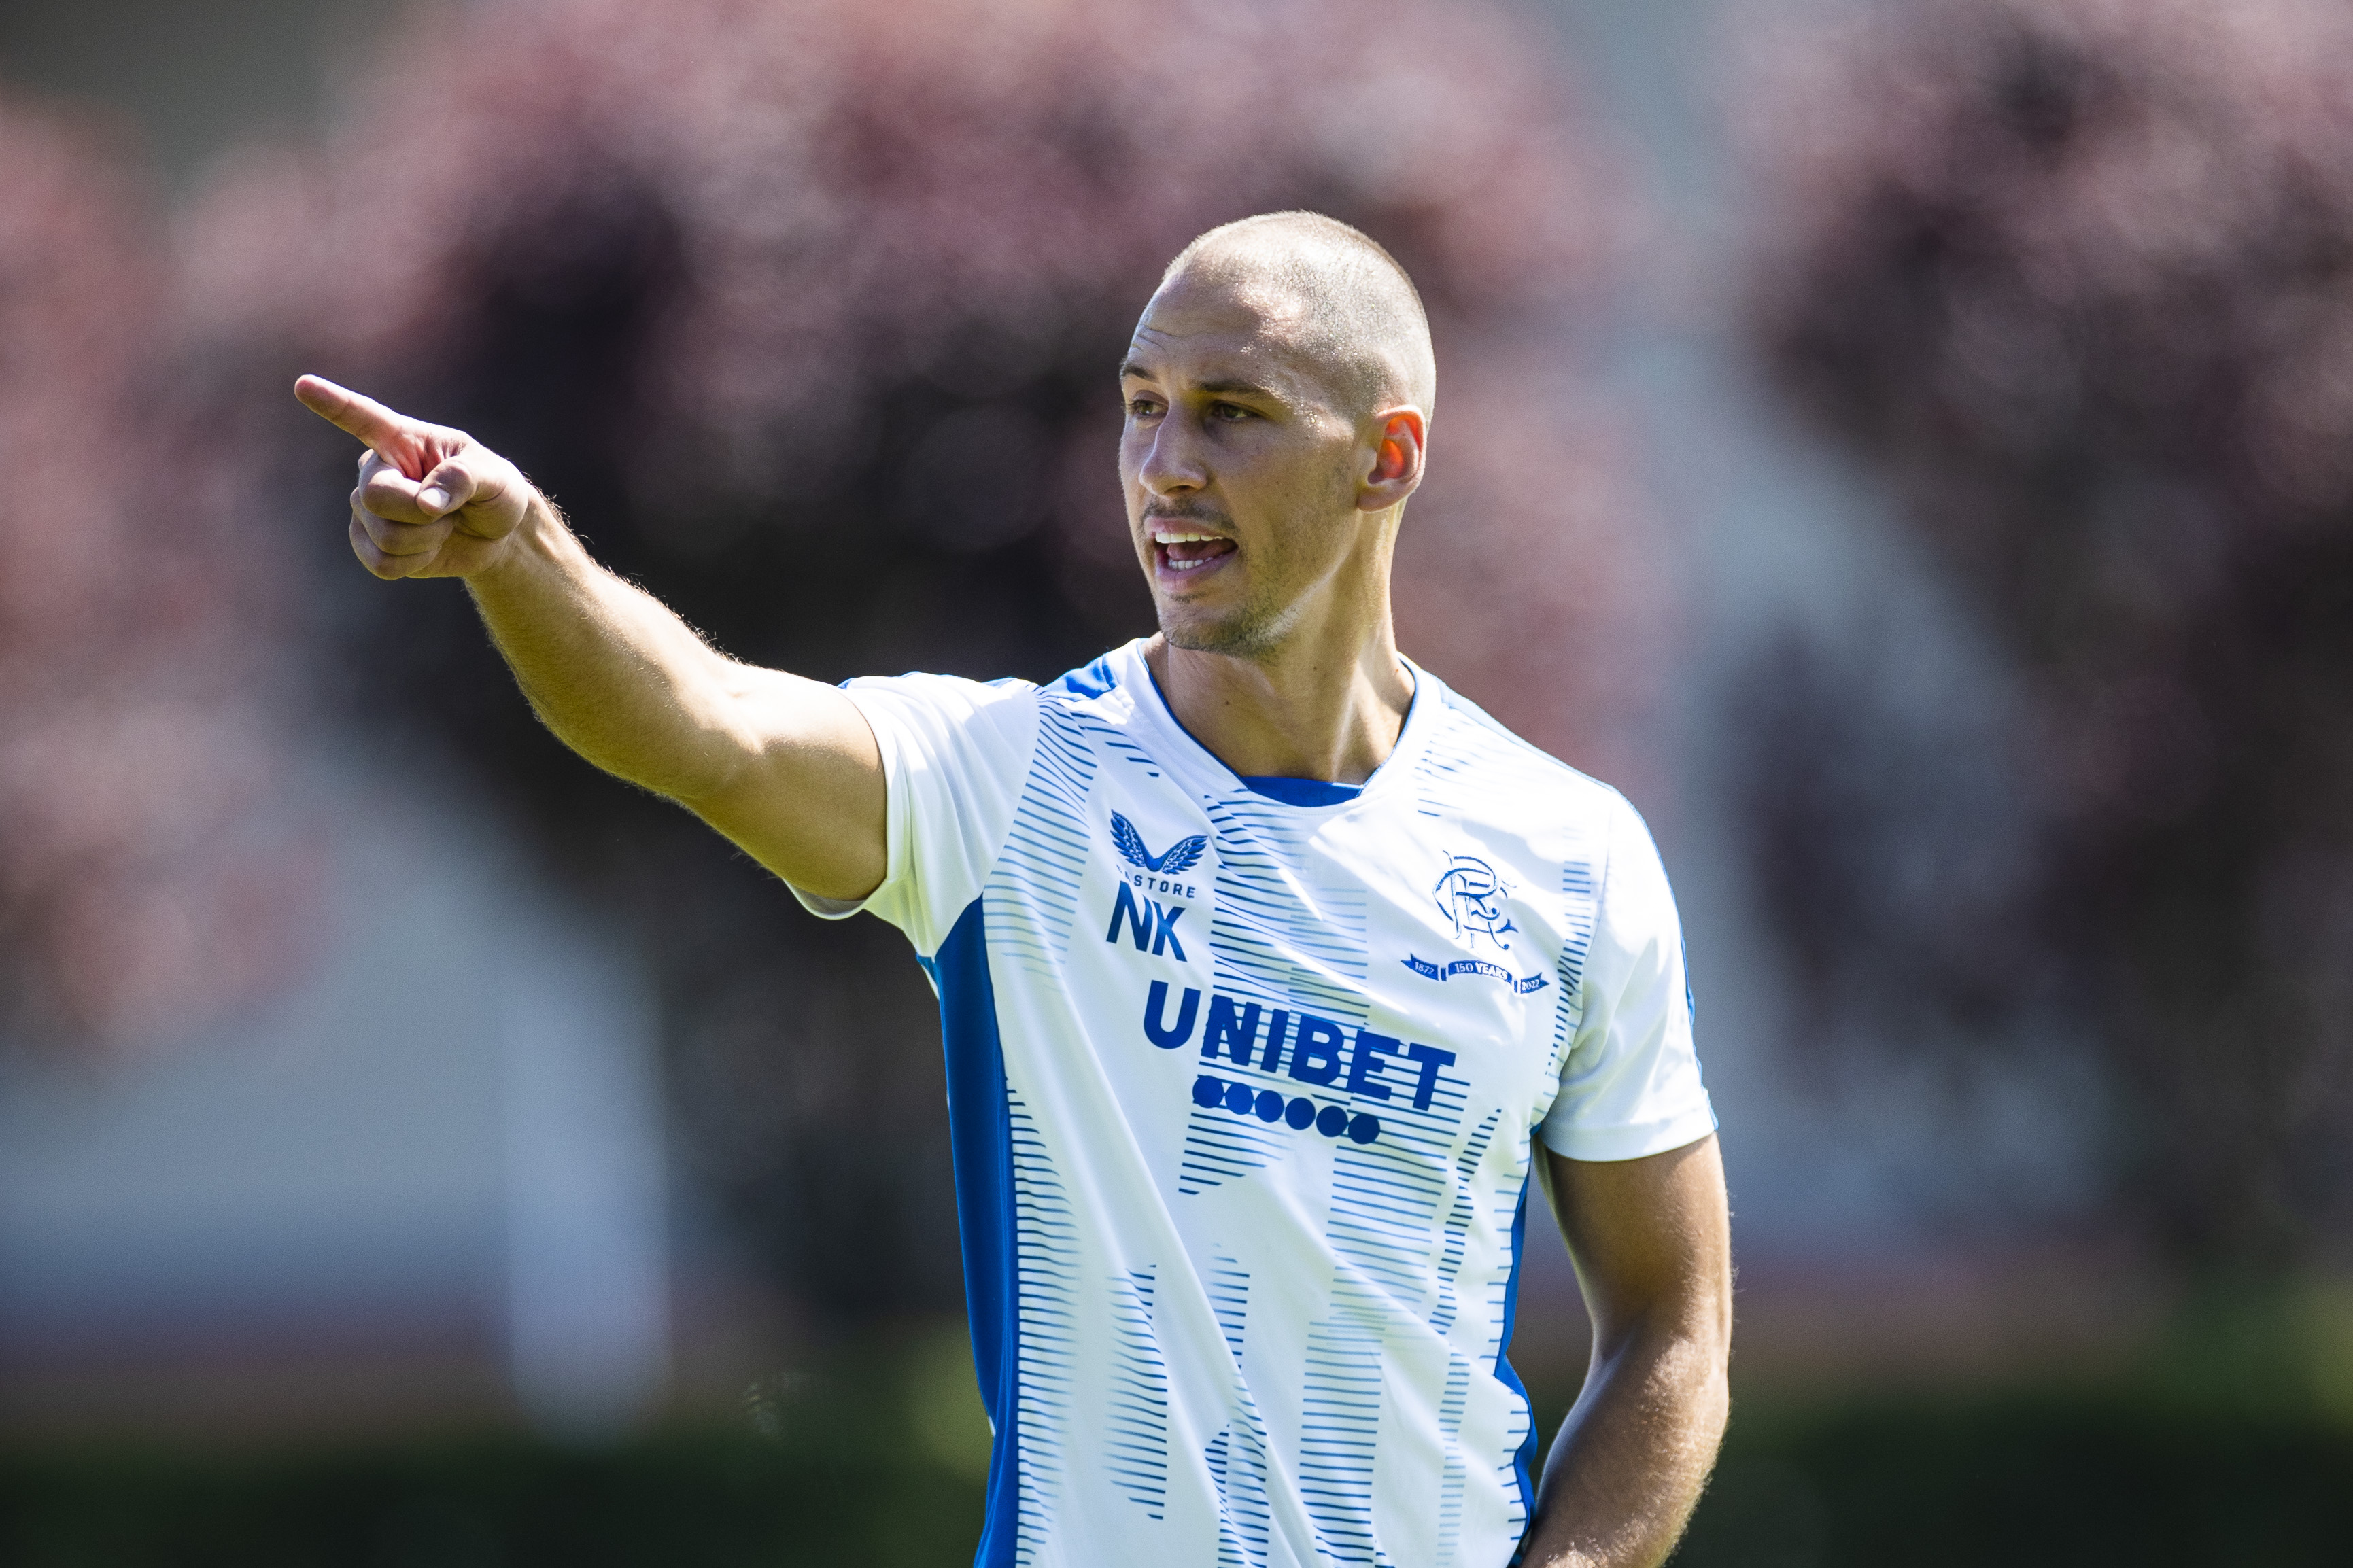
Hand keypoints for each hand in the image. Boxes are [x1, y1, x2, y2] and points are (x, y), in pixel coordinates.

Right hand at [295, 375, 531, 579]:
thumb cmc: (495, 493)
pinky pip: (382, 563)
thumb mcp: (495, 479)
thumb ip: (464, 480)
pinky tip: (428, 548)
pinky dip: (416, 563)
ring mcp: (369, 508)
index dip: (333, 404)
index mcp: (403, 440)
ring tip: (443, 526)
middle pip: (374, 496)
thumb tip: (425, 503)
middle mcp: (377, 470)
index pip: (362, 418)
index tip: (303, 385)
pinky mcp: (370, 543)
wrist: (498, 535)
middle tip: (450, 511)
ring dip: (427, 540)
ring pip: (383, 536)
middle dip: (421, 514)